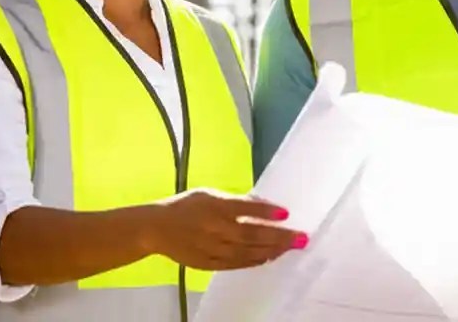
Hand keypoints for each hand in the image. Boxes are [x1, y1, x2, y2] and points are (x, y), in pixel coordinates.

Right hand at [140, 188, 307, 269]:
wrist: (155, 228)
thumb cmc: (187, 206)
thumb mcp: (210, 194)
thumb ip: (236, 200)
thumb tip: (264, 204)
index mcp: (214, 206)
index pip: (245, 208)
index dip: (266, 211)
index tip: (286, 213)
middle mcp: (214, 228)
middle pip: (251, 234)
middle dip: (279, 237)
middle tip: (301, 237)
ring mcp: (211, 248)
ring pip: (247, 252)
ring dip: (271, 250)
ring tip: (290, 247)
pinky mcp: (208, 263)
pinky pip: (236, 264)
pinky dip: (255, 261)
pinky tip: (269, 257)